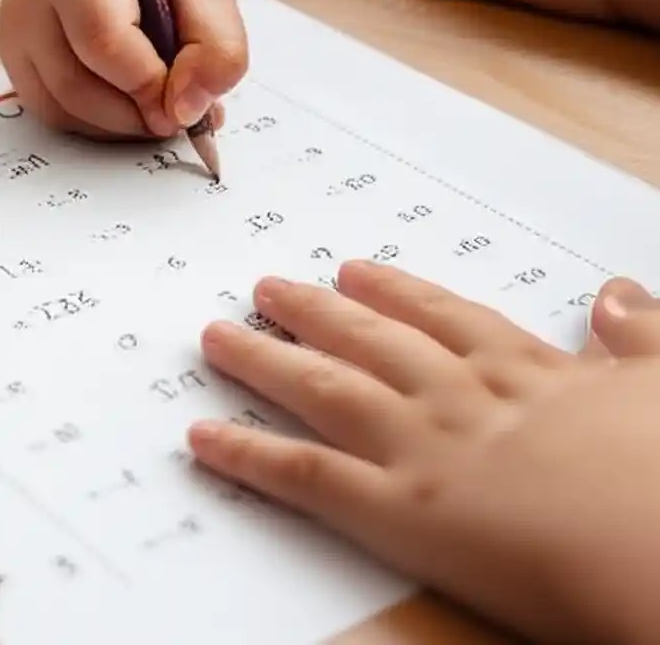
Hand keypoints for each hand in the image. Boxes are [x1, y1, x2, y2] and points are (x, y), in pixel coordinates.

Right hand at [0, 0, 246, 140]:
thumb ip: (217, 48)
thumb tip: (186, 111)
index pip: (103, 41)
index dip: (148, 85)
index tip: (183, 105)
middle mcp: (28, 3)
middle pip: (76, 87)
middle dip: (135, 115)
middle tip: (173, 116)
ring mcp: (16, 43)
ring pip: (64, 114)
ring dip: (120, 127)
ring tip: (155, 107)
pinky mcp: (19, 75)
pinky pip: (58, 123)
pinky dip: (101, 128)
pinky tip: (128, 107)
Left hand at [189, 261, 659, 643]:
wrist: (658, 543)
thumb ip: (637, 337)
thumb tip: (619, 290)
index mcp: (520, 370)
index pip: (443, 319)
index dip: (394, 294)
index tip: (356, 273)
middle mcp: (455, 397)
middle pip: (366, 343)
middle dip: (311, 312)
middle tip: (266, 289)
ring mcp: (418, 450)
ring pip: (323, 390)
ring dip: (264, 361)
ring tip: (218, 336)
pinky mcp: (393, 513)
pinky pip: (304, 476)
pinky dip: (247, 454)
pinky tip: (203, 438)